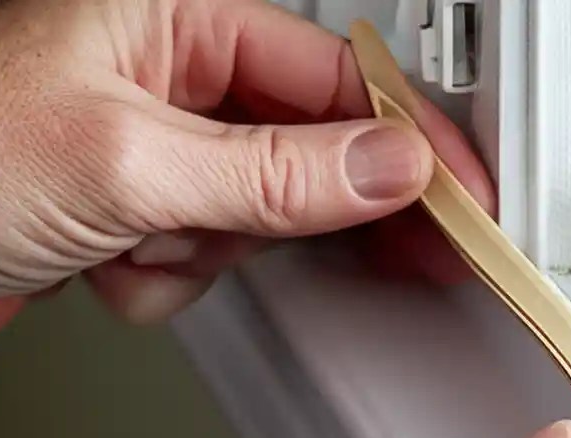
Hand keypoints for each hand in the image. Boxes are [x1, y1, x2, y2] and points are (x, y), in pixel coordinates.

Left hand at [0, 0, 492, 357]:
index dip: (410, 141)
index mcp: (177, 19)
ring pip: (261, 215)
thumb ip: (275, 172)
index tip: (463, 198)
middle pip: (311, 146)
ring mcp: (159, 151)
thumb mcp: (128, 161)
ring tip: (139, 240)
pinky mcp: (138, 214)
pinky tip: (106, 266)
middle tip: (391, 248)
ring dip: (205, 250)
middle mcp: (174, 78)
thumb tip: (389, 166)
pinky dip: (166, 279)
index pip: (337, 75)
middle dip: (299, 208)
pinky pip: (207, 258)